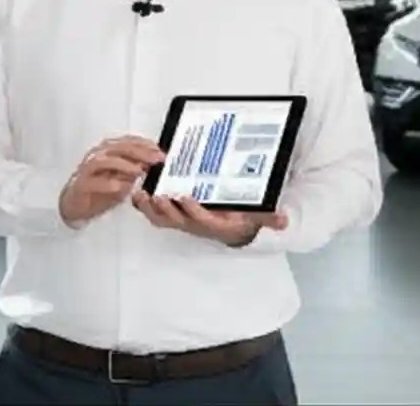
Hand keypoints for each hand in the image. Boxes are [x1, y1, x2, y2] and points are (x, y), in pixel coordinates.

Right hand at [59, 135, 164, 224]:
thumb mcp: (123, 178)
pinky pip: (94, 181)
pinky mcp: (81, 184)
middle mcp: (98, 156)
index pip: (129, 142)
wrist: (76, 204)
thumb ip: (136, 170)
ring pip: (105, 161)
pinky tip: (119, 186)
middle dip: (140, 153)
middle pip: (119, 148)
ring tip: (139, 170)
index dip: (146, 145)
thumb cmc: (99, 188)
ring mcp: (88, 169)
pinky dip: (107, 183)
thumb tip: (154, 164)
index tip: (160, 152)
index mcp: (109, 151)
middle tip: (155, 160)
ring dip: (124, 164)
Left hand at [132, 191, 287, 246]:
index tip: (186, 197)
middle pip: (176, 221)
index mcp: (213, 225)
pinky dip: (143, 204)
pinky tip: (136, 190)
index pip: (201, 220)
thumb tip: (284, 220)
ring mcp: (180, 222)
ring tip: (141, 192)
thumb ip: (269, 218)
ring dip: (149, 208)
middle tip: (157, 194)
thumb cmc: (239, 218)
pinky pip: (153, 212)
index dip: (193, 211)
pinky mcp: (170, 215)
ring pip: (160, 219)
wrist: (230, 229)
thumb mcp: (256, 217)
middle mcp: (194, 225)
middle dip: (165, 209)